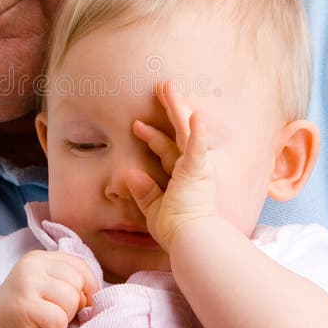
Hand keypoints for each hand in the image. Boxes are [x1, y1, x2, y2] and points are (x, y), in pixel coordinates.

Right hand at [0, 250, 98, 327]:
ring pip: (71, 300)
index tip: (79, 303)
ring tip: (46, 320)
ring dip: (64, 317)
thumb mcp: (46, 286)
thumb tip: (95, 294)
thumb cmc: (27, 311)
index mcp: (41, 257)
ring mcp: (27, 284)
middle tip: (54, 313)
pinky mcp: (25, 306)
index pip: (81, 266)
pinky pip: (59, 319)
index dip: (88, 288)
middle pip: (77, 283)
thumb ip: (68, 281)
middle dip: (74, 304)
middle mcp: (33, 265)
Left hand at [126, 82, 219, 250]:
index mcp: (183, 178)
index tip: (136, 125)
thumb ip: (144, 193)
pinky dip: (197, 132)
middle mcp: (192, 169)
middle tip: (162, 87)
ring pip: (185, 131)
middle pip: (178, 133)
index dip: (152, 137)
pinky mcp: (198, 171)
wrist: (191, 241)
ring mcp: (196, 168)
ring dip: (177, 108)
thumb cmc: (177, 231)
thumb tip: (130, 175)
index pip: (166, 151)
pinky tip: (196, 115)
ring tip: (168, 87)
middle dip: (170, 109)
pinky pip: (197, 148)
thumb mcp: (154, 210)